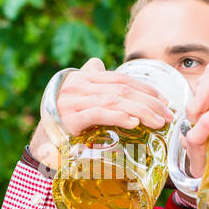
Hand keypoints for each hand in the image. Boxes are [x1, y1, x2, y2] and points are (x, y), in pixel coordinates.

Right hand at [55, 57, 176, 134]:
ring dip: (141, 111)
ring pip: (114, 101)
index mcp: (82, 78)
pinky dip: (119, 117)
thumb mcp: (76, 97)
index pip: (121, 78)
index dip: (146, 88)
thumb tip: (97, 63)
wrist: (40, 145)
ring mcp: (72, 102)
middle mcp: (77, 86)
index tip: (165, 101)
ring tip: (158, 122)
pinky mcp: (70, 120)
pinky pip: (99, 114)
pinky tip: (134, 123)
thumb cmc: (63, 122)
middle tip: (168, 116)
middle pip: (122, 89)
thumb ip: (89, 81)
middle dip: (150, 102)